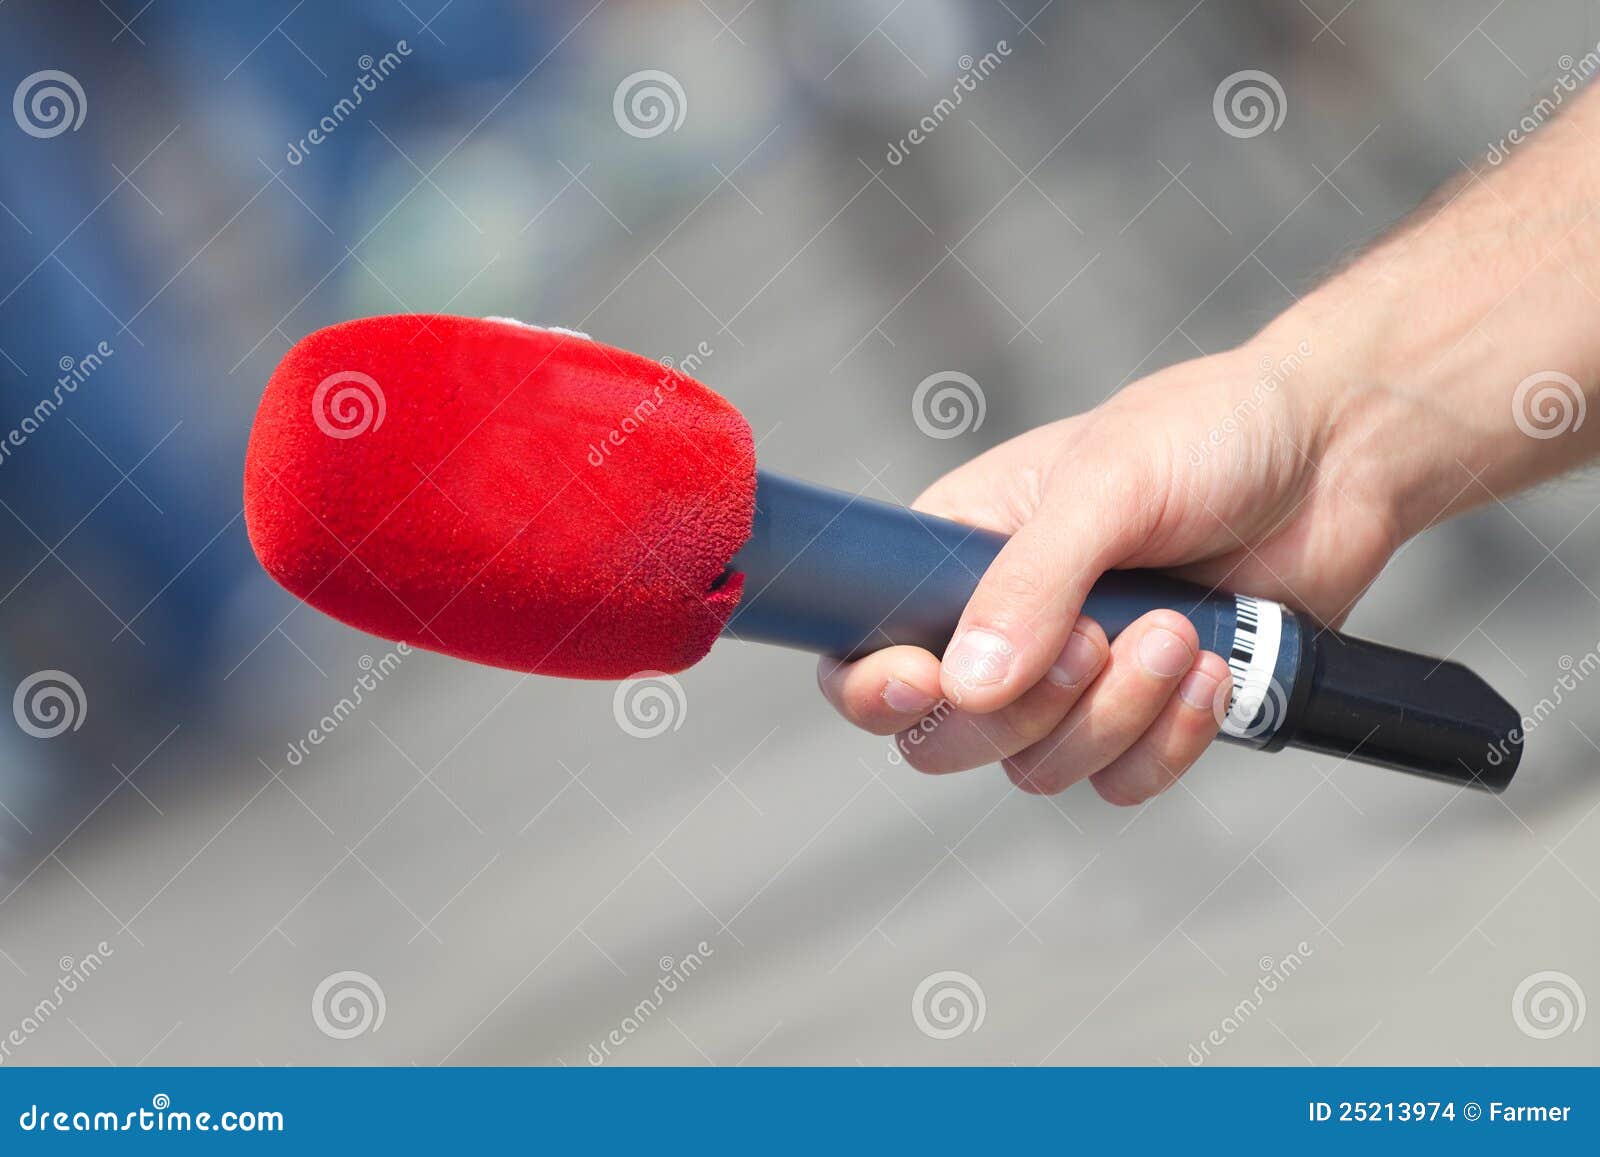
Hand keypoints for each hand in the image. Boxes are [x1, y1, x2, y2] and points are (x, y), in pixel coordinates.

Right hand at [818, 339, 1402, 803]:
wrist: (1335, 457)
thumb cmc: (1209, 433)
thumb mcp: (1106, 483)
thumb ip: (1030, 582)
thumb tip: (964, 685)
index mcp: (957, 553)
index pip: (864, 648)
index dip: (874, 687)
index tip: (925, 681)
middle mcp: (1001, 625)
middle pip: (945, 737)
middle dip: (1025, 709)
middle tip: (1095, 639)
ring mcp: (1073, 680)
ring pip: (1038, 768)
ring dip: (1114, 715)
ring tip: (1179, 632)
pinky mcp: (1146, 716)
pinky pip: (1121, 781)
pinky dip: (1169, 740)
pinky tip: (1211, 671)